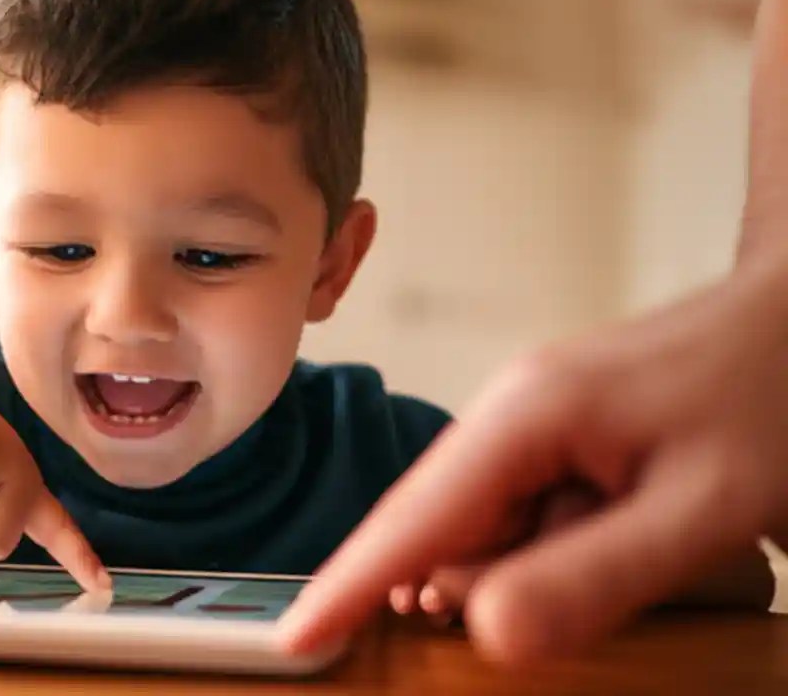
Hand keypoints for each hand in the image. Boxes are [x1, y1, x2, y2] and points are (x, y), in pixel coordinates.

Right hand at [280, 267, 787, 663]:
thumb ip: (591, 575)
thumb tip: (483, 633)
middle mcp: (512, 414)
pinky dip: (569, 542)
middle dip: (492, 579)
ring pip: (497, 526)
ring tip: (648, 534)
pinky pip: (536, 512)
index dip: (351, 583)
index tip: (295, 639)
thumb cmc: (771, 395)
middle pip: (450, 529)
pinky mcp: (562, 438)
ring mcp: (536, 423)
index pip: (411, 518)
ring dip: (550, 561)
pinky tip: (638, 529)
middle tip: (600, 568)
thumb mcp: (699, 507)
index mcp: (524, 417)